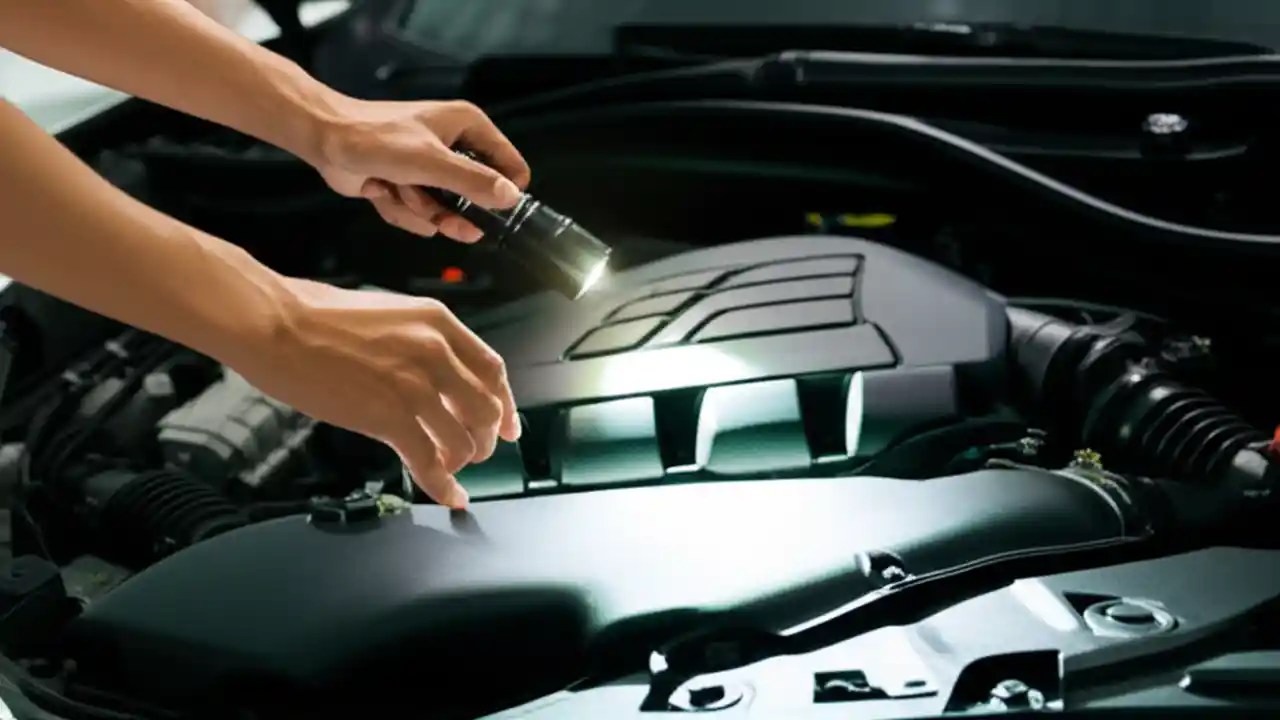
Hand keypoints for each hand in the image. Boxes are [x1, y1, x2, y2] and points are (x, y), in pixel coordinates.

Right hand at [230, 278, 519, 508]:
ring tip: (450, 468)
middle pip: (487, 409)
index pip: (493, 370)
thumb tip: (438, 374)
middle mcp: (436, 352)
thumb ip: (421, 341)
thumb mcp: (389, 314)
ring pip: (464, 440)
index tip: (509, 425)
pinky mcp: (389, 417)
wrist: (276, 324)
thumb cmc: (316, 316)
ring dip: (462, 461)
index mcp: (439, 323)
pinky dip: (443, 486)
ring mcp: (415, 386)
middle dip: (486, 437)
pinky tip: (449, 496)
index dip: (506, 404)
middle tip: (477, 451)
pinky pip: (430, 463)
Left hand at [312, 98, 531, 242]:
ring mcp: (430, 168)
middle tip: (448, 224)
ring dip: (416, 208)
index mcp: (468, 127)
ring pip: (443, 210)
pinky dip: (398, 210)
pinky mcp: (409, 185)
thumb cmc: (375, 139)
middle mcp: (453, 146)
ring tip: (395, 188)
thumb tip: (511, 198)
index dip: (504, 192)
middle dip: (451, 211)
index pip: (510, 166)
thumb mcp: (430, 162)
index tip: (490, 212)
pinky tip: (380, 190)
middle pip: (475, 196)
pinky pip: (418, 214)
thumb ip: (473, 181)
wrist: (325, 140)